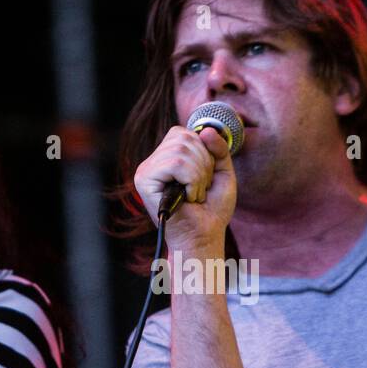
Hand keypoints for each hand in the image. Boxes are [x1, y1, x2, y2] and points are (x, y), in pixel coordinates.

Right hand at [133, 125, 234, 251]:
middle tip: (201, 189)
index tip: (206, 178)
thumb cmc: (211, 210)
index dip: (203, 152)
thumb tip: (206, 130)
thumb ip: (218, 148)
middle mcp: (153, 162)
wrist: (204, 237)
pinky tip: (188, 197)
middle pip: (184, 138)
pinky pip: (176, 164)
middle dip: (204, 164)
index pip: (184, 133)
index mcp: (167, 157)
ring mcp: (146, 171)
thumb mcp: (222, 172)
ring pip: (181, 151)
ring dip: (199, 176)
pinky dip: (191, 181)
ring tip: (195, 195)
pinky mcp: (144, 181)